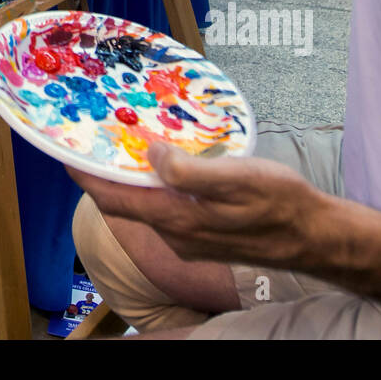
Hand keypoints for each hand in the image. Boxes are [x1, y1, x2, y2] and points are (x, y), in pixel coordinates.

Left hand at [68, 142, 343, 271]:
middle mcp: (176, 234)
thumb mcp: (237, 178)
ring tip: (117, 147)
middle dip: (101, 176)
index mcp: (178, 220)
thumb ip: (189, 171)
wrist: (316, 236)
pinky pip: (163, 208)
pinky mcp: (203, 234)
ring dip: (127, 180)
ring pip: (143, 206)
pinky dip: (151, 186)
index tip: (64, 153)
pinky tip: (159, 164)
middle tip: (88, 142)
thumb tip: (150, 155)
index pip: (115, 200)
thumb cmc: (281, 204)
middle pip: (123, 204)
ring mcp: (189, 237)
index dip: (86, 177)